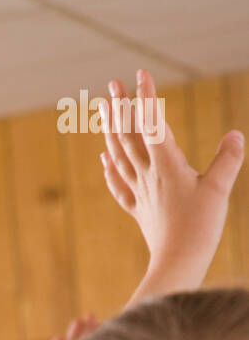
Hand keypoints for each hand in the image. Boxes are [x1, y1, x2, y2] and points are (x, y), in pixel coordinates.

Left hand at [100, 68, 243, 292]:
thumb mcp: (219, 191)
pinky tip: (104, 159)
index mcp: (167, 166)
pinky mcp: (138, 211)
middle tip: (112, 85)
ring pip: (120, 157)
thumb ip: (228, 160)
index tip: (140, 74)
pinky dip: (110, 170)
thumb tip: (236, 135)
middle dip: (121, 109)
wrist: (177, 264)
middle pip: (129, 137)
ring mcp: (140, 194)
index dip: (146, 98)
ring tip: (103, 110)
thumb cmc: (200, 228)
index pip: (153, 124)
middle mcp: (148, 176)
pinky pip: (120, 187)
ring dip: (110, 132)